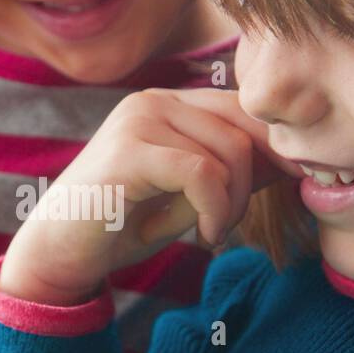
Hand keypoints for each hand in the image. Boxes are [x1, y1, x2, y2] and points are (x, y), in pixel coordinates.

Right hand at [0, 87, 302, 305]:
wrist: (60, 252)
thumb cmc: (123, 224)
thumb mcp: (188, 194)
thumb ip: (230, 170)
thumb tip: (293, 157)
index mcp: (168, 103)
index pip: (242, 109)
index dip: (274, 147)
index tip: (292, 184)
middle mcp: (153, 100)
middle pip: (242, 129)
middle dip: (250, 185)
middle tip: (227, 225)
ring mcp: (138, 120)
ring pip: (226, 152)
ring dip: (231, 205)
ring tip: (212, 233)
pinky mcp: (128, 151)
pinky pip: (201, 173)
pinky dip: (214, 211)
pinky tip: (204, 236)